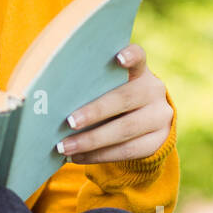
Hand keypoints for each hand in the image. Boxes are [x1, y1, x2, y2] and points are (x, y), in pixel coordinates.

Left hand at [55, 43, 171, 163]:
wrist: (145, 124)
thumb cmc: (111, 98)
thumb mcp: (107, 87)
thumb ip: (90, 84)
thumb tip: (53, 97)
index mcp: (139, 71)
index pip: (139, 57)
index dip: (130, 56)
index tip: (118, 58)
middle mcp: (153, 91)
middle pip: (125, 99)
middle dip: (94, 112)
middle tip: (69, 122)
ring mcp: (160, 117)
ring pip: (125, 129)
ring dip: (91, 140)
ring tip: (64, 147)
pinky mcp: (159, 141)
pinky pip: (128, 151)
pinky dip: (99, 155)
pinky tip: (78, 156)